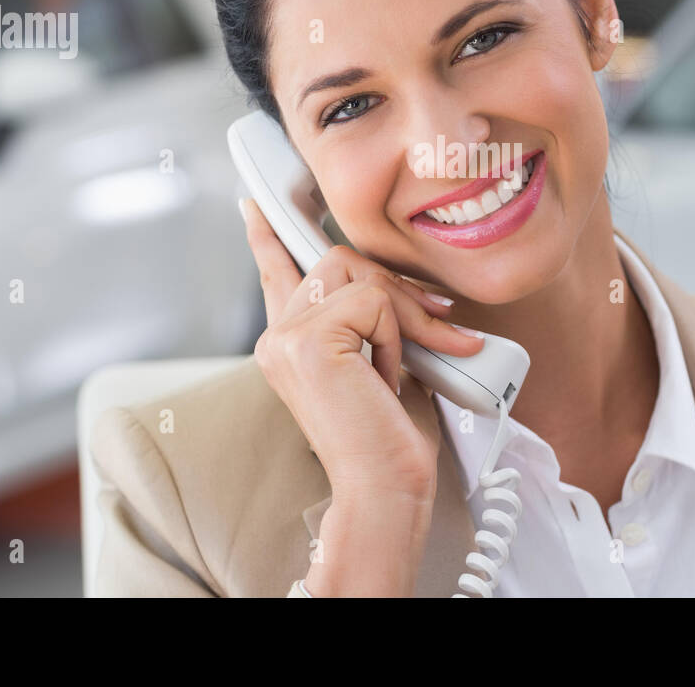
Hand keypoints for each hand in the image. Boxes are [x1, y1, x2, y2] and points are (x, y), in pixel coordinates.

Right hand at [239, 198, 483, 593]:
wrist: (385, 489)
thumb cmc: (390, 440)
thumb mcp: (383, 364)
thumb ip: (373, 321)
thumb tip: (398, 285)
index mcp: (291, 342)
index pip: (276, 274)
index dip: (269, 237)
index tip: (255, 206)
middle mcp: (278, 336)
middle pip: (341, 259)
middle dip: (396, 289)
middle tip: (439, 326)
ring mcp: (286, 337)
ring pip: (359, 273)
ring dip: (402, 316)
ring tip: (402, 366)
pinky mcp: (307, 341)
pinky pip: (373, 301)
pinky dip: (396, 336)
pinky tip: (386, 378)